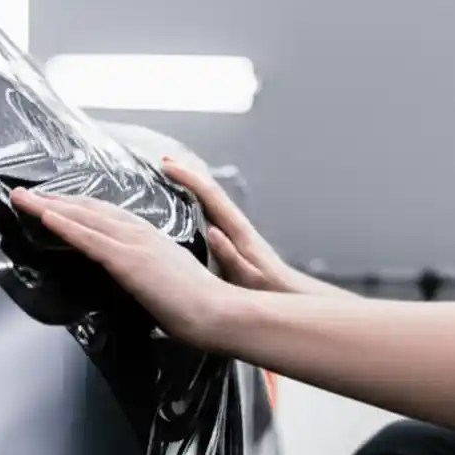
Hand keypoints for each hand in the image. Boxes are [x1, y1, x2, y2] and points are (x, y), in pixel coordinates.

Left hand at [9, 187, 244, 345]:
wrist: (218, 313)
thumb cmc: (198, 306)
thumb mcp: (165, 283)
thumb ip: (146, 275)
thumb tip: (131, 280)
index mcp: (150, 238)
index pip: (105, 216)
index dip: (77, 207)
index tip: (53, 202)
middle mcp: (140, 233)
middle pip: (89, 209)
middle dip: (55, 199)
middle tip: (25, 193)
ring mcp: (134, 244)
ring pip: (84, 217)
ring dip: (50, 205)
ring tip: (22, 197)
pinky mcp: (128, 260)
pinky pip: (90, 239)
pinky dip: (65, 224)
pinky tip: (45, 216)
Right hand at [161, 158, 358, 297]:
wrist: (290, 296)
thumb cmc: (269, 290)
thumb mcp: (249, 277)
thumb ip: (231, 256)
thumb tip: (213, 231)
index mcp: (238, 230)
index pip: (211, 195)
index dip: (188, 177)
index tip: (166, 166)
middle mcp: (236, 224)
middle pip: (210, 189)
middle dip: (188, 171)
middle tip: (163, 159)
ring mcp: (235, 229)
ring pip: (210, 197)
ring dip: (192, 182)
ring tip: (170, 172)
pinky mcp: (233, 238)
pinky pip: (211, 210)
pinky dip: (197, 198)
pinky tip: (185, 202)